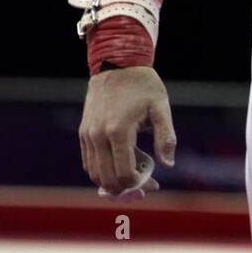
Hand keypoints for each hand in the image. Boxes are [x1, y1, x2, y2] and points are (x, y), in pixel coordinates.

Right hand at [78, 66, 175, 198]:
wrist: (117, 63)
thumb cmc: (143, 85)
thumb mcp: (161, 108)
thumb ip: (166, 137)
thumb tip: (168, 165)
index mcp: (118, 131)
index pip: (124, 174)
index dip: (139, 184)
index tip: (153, 183)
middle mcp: (98, 135)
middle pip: (106, 180)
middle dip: (126, 189)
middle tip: (144, 186)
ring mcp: (88, 134)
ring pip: (94, 174)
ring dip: (112, 183)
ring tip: (133, 177)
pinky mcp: (83, 132)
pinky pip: (88, 163)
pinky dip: (102, 171)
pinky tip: (120, 166)